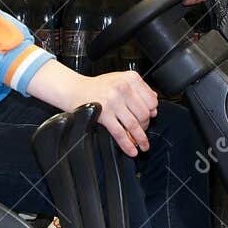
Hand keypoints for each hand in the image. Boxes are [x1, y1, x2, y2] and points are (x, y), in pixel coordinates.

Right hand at [27, 61, 158, 156]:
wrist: (74, 89)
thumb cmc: (97, 86)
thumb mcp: (120, 79)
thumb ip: (138, 90)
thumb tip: (154, 107)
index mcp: (130, 78)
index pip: (151, 100)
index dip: (152, 111)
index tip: (150, 117)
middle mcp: (123, 88)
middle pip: (144, 114)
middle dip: (145, 125)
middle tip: (142, 130)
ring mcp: (113, 101)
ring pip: (134, 125)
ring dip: (140, 138)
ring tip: (143, 145)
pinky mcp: (104, 114)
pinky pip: (120, 133)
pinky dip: (127, 144)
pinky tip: (131, 150)